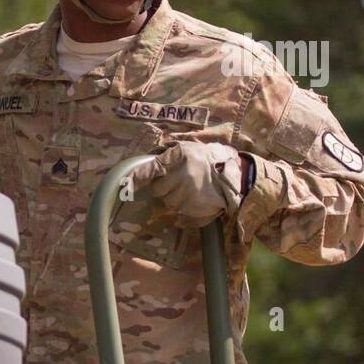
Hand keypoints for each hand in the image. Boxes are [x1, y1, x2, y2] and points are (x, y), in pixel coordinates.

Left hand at [127, 141, 245, 229]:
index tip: (125, 184)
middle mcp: (180, 175)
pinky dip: (185, 209)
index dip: (136, 178)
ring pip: (168, 202)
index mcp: (178, 157)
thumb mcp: (189, 150)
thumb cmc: (210, 160)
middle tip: (180, 181)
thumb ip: (167, 158)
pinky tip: (197, 199)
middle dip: (165, 187)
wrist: (238, 177)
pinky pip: (179, 213)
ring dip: (176, 198)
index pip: (150, 170)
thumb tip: (143, 170)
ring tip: (193, 189)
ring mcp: (187, 194)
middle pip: (157, 189)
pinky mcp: (192, 209)